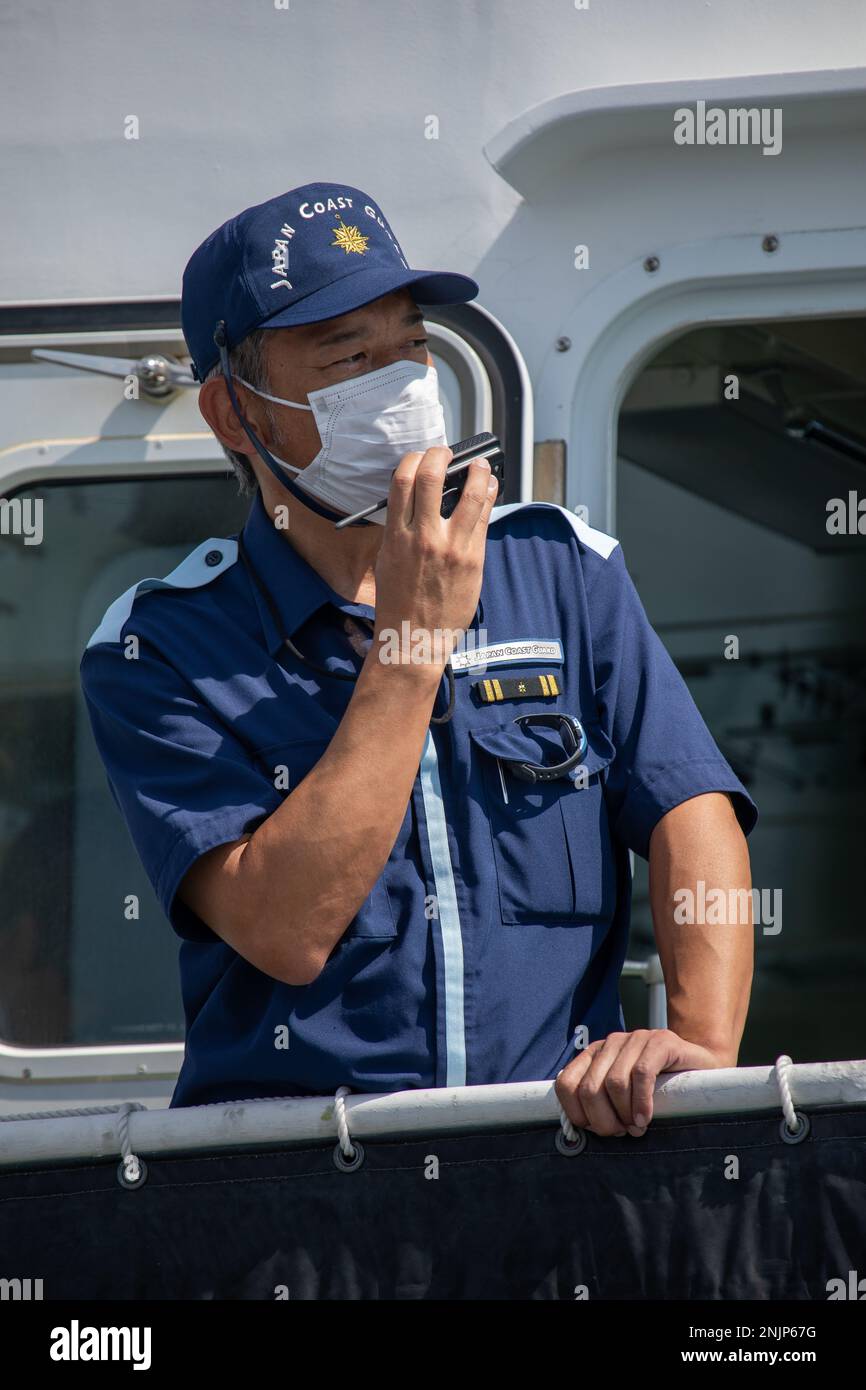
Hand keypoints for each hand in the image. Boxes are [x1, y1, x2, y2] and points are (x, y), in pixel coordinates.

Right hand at [373, 445, 498, 668]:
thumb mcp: (388, 559)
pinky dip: (488, 496)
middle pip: (432, 476)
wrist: (415, 638)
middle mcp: (422, 537)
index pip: (402, 479)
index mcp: (396, 535)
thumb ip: (401, 528)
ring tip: (480, 465)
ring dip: (478, 471)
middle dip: (441, 455)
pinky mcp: (473, 559)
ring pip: (470, 492)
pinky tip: (489, 489)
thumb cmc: (399, 601)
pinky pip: (484, 517)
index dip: (414, 459)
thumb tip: (418, 499)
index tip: (422, 457)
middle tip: (447, 453)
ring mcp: (450, 547)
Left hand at [554, 1029, 733, 1137]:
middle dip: (604, 1120)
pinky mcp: (661, 1042)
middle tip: (622, 1133)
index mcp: (594, 1055)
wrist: (702, 1070)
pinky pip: (641, 1074)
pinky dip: (641, 1102)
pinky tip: (646, 1118)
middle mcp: (610, 1043)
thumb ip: (602, 1106)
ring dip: (624, 1114)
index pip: (566, 1084)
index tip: (597, 1131)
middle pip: (590, 1089)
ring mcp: (636, 1039)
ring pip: (614, 1083)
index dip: (578, 1114)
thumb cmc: (660, 1091)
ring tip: (637, 1128)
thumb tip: (580, 1134)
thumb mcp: (624, 1098)